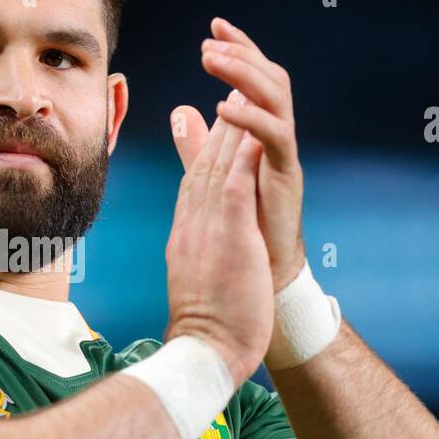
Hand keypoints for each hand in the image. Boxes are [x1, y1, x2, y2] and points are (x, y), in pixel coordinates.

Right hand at [164, 83, 274, 384]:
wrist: (203, 351)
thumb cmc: (207, 321)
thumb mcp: (199, 273)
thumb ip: (200, 240)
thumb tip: (201, 226)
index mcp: (187, 228)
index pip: (199, 176)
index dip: (211, 143)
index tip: (224, 116)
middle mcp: (192, 219)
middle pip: (206, 160)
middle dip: (220, 121)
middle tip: (231, 87)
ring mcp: (206, 224)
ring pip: (218, 163)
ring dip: (230, 124)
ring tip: (242, 88)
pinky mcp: (228, 233)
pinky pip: (236, 184)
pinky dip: (241, 153)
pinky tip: (251, 127)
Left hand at [172, 17, 305, 292]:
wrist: (260, 274)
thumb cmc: (242, 225)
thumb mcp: (214, 173)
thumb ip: (198, 145)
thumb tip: (182, 111)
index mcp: (260, 133)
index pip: (254, 79)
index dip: (240, 50)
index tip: (215, 25)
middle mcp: (277, 138)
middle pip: (270, 79)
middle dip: (242, 54)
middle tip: (211, 39)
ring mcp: (284, 156)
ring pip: (276, 99)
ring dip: (243, 74)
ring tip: (211, 60)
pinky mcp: (287, 177)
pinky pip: (275, 137)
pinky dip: (249, 118)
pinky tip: (224, 106)